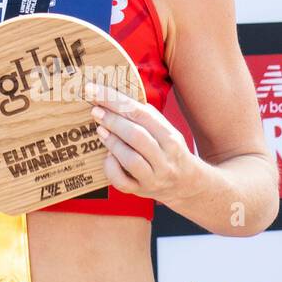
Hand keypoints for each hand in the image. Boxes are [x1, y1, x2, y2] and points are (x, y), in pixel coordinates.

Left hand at [85, 81, 203, 204]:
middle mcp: (164, 159)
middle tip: (95, 110)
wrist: (186, 184)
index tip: (95, 91)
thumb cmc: (169, 150)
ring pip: (130, 159)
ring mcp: (153, 177)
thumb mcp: (166, 130)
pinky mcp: (140, 191)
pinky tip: (107, 156)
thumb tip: (115, 95)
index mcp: (171, 138)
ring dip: (112, 142)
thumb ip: (146, 115)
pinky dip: (110, 167)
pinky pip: (121, 181)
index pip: (141, 114)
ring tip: (100, 130)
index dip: (115, 100)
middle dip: (113, 120)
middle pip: (137, 136)